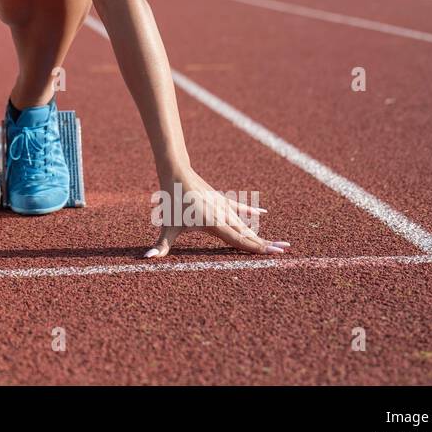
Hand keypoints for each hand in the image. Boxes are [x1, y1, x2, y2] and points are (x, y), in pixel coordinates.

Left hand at [145, 166, 289, 258]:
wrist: (177, 172)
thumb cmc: (172, 201)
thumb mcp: (167, 226)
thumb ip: (160, 245)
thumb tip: (146, 259)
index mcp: (216, 224)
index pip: (241, 241)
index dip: (258, 248)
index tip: (276, 253)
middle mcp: (224, 216)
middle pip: (249, 234)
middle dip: (266, 244)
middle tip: (286, 250)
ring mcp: (224, 208)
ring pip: (246, 224)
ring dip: (261, 233)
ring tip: (278, 241)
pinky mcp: (220, 200)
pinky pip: (239, 209)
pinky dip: (250, 212)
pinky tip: (262, 214)